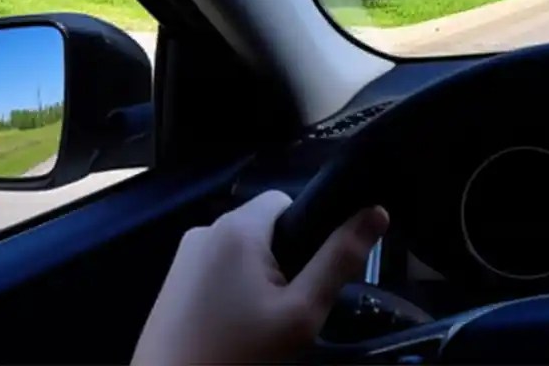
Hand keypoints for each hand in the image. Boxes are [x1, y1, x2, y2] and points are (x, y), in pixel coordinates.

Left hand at [132, 191, 388, 365]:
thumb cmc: (239, 354)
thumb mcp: (302, 311)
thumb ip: (340, 259)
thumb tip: (375, 213)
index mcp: (236, 228)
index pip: (287, 199)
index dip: (308, 230)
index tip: (310, 272)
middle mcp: (204, 231)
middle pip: (265, 227)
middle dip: (284, 259)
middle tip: (289, 306)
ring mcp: (183, 258)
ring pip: (243, 251)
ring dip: (259, 277)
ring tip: (261, 322)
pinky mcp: (173, 283)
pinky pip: (219, 270)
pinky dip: (234, 290)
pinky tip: (236, 326)